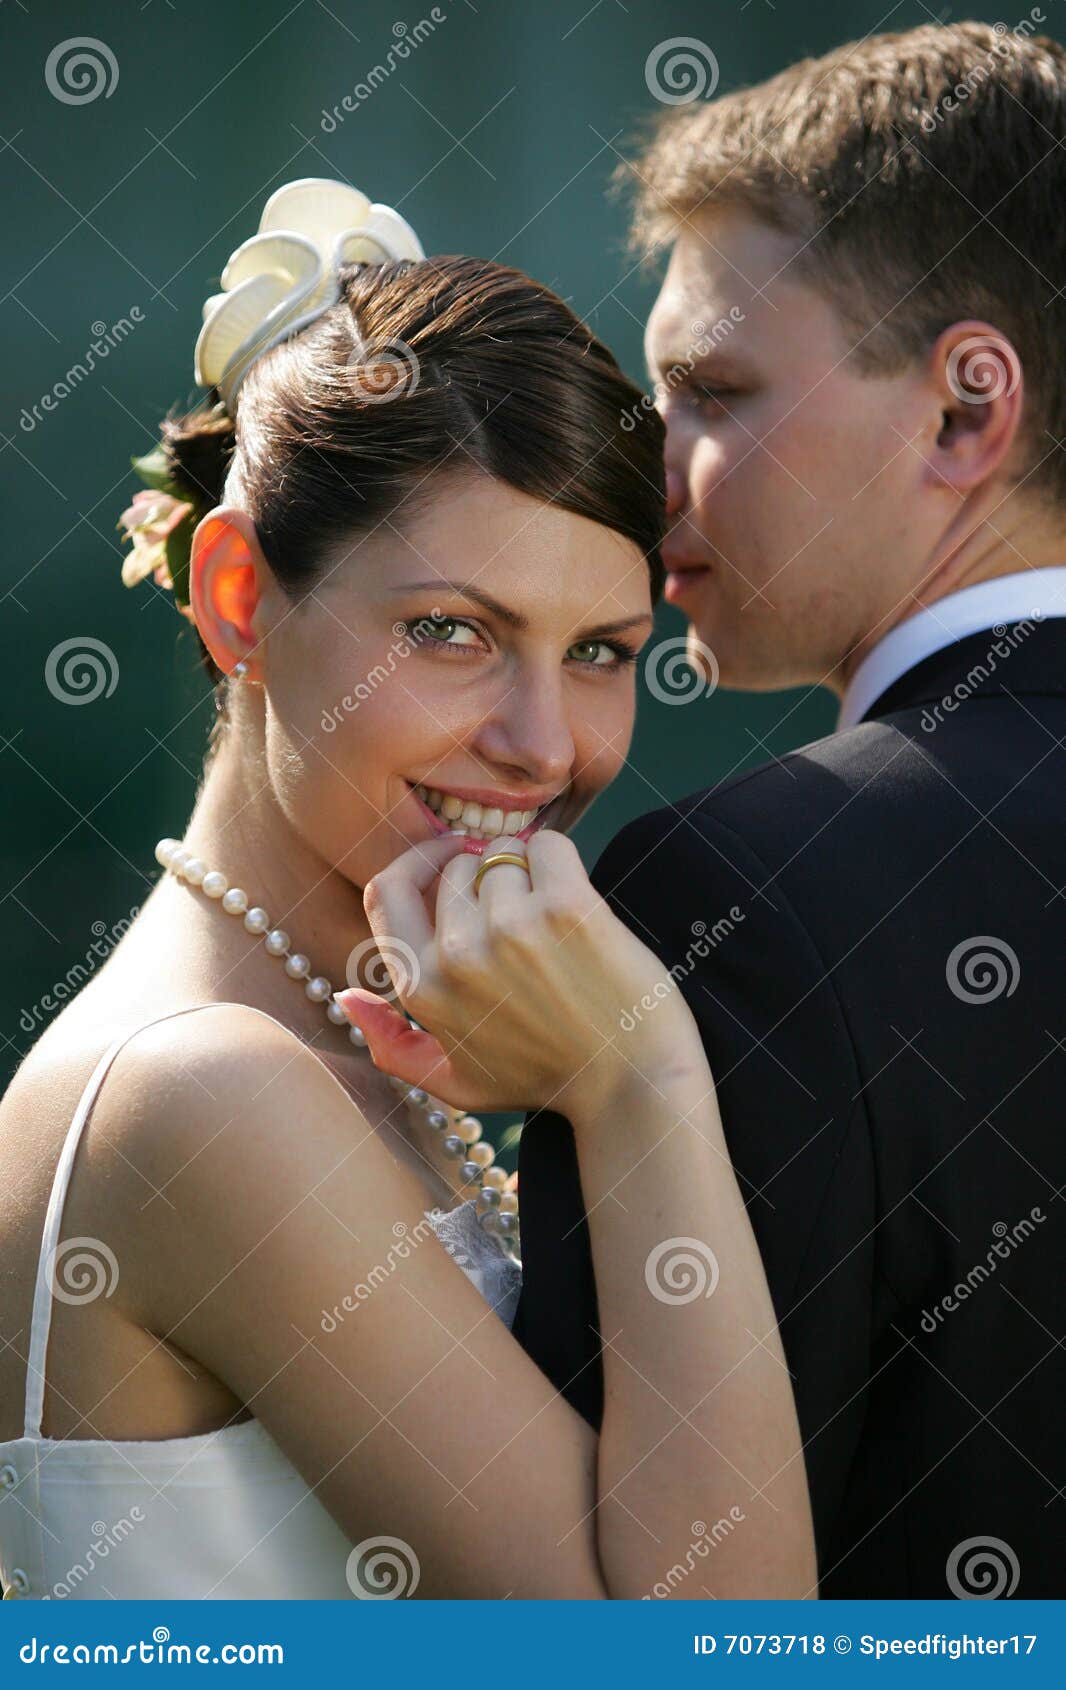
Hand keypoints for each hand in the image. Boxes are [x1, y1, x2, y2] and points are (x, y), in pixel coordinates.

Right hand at [335, 829, 707, 1116]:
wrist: (633, 1084)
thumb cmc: (548, 1081)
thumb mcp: (458, 1083)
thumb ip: (393, 1046)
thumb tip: (343, 997)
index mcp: (423, 989)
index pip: (385, 891)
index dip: (416, 868)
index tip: (447, 865)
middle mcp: (457, 956)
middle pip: (452, 868)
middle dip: (485, 876)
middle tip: (526, 914)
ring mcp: (511, 928)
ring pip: (502, 855)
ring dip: (528, 873)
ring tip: (556, 923)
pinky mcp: (566, 908)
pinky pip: (548, 845)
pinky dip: (562, 861)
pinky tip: (578, 902)